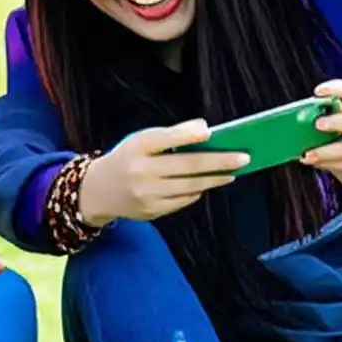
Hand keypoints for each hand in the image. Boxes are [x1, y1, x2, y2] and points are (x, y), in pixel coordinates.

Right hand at [77, 119, 249, 225]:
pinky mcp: (151, 211)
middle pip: (186, 166)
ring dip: (214, 179)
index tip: (212, 133)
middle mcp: (140, 172)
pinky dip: (197, 191)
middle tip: (244, 158)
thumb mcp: (142, 140)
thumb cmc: (128, 158)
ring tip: (232, 172)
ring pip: (189, 186)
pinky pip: (182, 201)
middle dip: (218, 162)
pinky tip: (208, 184)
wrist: (97, 191)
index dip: (188, 136)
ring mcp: (146, 195)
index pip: (165, 139)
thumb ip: (173, 134)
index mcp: (137, 147)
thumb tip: (205, 130)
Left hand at [301, 80, 341, 193]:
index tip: (317, 91)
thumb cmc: (337, 143)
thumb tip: (289, 122)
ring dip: (326, 150)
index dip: (336, 88)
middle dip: (336, 121)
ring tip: (307, 155)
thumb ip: (317, 121)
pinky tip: (315, 163)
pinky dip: (328, 164)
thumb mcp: (330, 129)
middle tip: (317, 124)